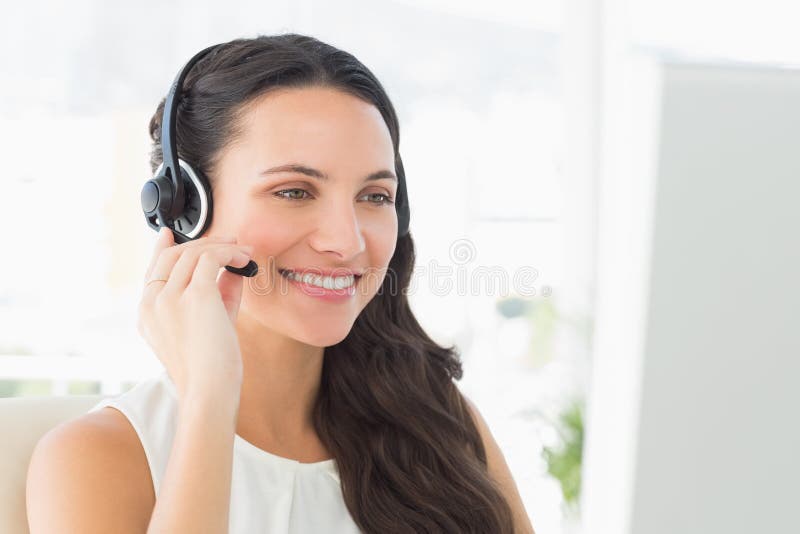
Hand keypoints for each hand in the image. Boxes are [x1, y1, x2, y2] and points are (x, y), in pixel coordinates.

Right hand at [137, 227, 252, 400]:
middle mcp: (152, 303)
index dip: (162, 247)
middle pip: (172, 256)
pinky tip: (244, 258)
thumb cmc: (210, 369)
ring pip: (192, 253)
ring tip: (243, 251)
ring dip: (221, 246)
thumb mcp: (208, 326)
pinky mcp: (195, 296)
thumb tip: (232, 269)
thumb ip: (216, 295)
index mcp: (147, 314)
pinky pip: (212, 259)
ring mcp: (170, 298)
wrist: (209, 392)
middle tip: (228, 241)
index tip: (169, 233)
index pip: (152, 270)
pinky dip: (230, 253)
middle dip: (202, 243)